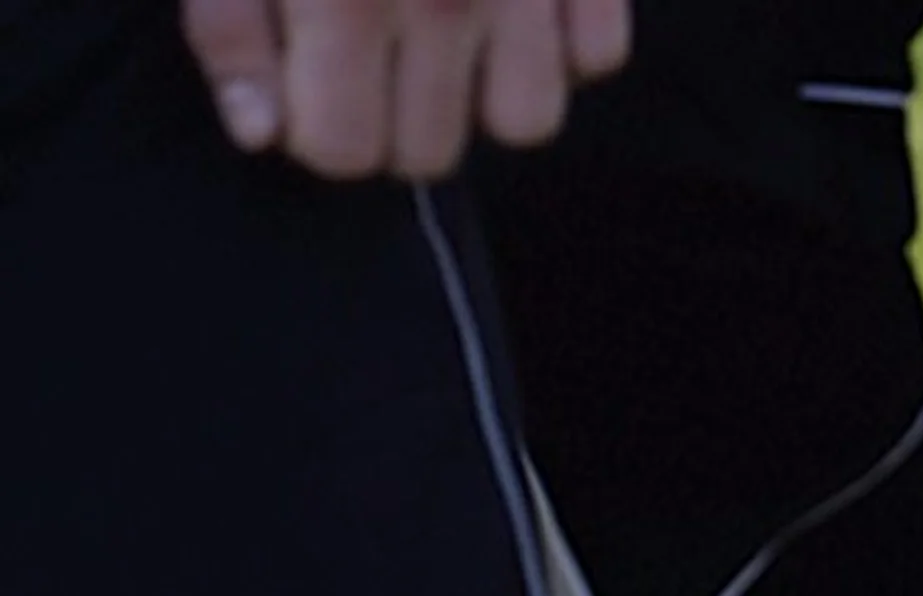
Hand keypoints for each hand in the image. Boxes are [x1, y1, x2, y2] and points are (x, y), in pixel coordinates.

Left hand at [180, 0, 632, 179]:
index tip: (307, 81)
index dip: (316, 126)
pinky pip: (597, 57)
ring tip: (448, 35)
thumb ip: (227, 21)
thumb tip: (259, 134)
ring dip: (484, 93)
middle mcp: (443, 0)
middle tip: (371, 47)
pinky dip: (563, 42)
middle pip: (429, 156)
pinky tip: (518, 3)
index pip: (343, 155)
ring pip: (523, 123)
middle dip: (394, 118)